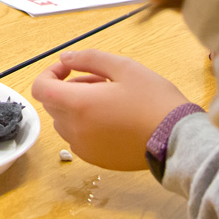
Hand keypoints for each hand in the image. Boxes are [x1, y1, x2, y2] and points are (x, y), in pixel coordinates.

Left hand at [30, 50, 191, 170]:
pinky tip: (112, 117)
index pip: (40, 89)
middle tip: (98, 79)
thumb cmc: (153, 100)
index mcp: (78, 105)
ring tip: (109, 97)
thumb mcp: (123, 67)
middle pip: (52, 104)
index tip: (69, 68)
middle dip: (67, 87)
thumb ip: (88, 58)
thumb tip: (65, 58)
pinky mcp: (97, 160)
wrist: (178, 140)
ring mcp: (85, 148)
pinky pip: (78, 137)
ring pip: (65, 121)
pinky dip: (85, 124)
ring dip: (77, 105)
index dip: (49, 73)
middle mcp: (75, 130)